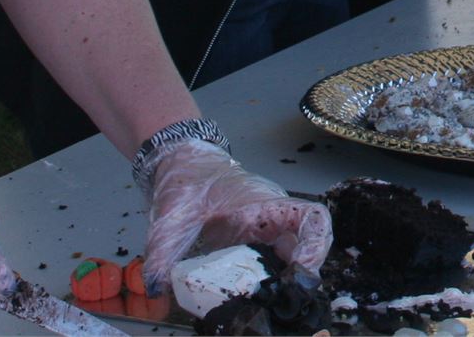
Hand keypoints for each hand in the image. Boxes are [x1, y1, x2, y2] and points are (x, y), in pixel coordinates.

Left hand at [142, 139, 331, 290]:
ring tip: (263, 308)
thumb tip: (156, 288)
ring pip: (289, 262)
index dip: (316, 245)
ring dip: (283, 286)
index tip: (300, 271)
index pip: (311, 218)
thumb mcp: (173, 215)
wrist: (183, 165)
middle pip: (306, 249)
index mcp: (263, 205)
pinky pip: (269, 267)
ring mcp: (264, 234)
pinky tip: (244, 302)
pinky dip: (263, 287)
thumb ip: (163, 250)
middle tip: (281, 304)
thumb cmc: (187, 180)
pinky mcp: (251, 246)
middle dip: (300, 280)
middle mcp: (272, 221)